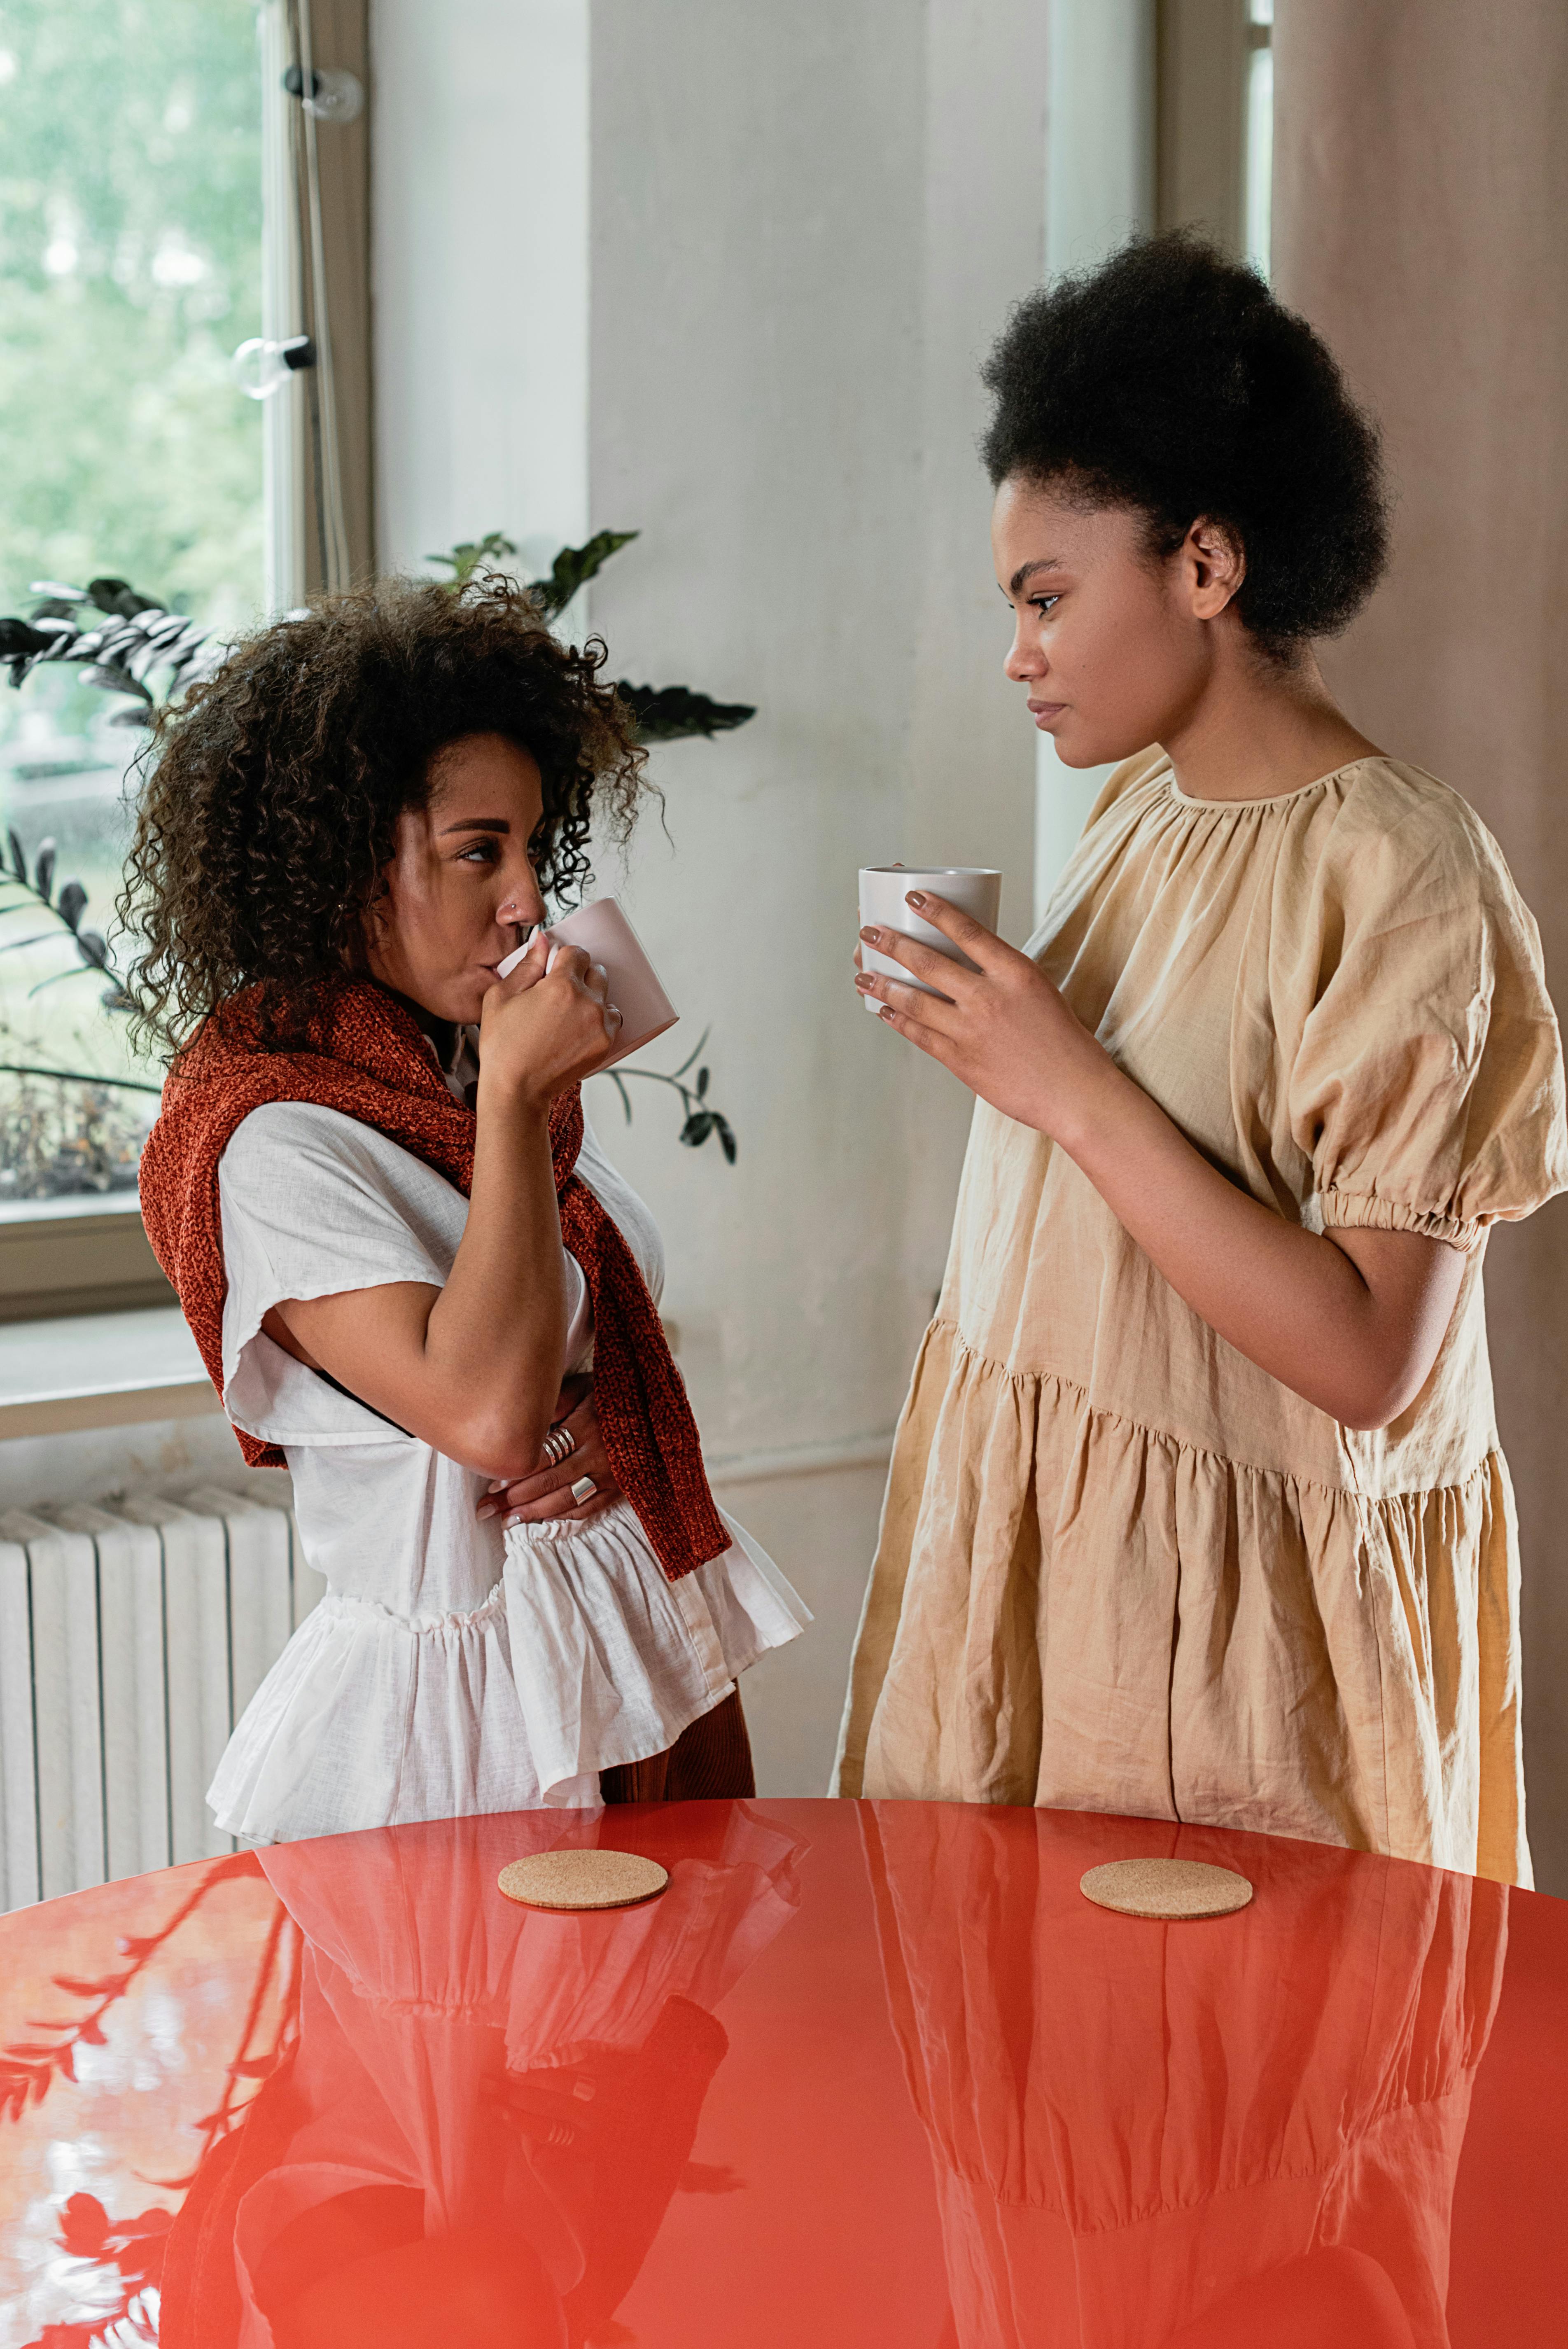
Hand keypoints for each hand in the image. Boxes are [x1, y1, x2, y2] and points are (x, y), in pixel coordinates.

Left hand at [475, 1378, 621, 1528]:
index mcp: (586, 1426)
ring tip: (506, 1521)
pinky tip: (540, 1521)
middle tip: (487, 1509)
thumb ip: (555, 1401)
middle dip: (515, 1499)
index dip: (517, 1472)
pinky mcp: (620, 1488)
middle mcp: (598, 1454)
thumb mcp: (586, 1386)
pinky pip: (588, 1508)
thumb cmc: (615, 1393)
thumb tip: (524, 1419)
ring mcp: (611, 1475)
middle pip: (550, 1482)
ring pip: (566, 1500)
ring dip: (533, 1513)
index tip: (492, 1482)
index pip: (544, 1456)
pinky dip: (563, 1517)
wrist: (658, 1408)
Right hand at [478, 931, 622, 1111]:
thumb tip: (542, 941)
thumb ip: (527, 965)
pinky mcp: (605, 1044)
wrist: (516, 1089)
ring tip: (569, 1011)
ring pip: (606, 995)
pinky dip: (600, 1018)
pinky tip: (579, 1026)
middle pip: (596, 971)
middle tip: (559, 991)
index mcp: (561, 985)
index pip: (577, 953)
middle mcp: (587, 1002)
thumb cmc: (503, 1045)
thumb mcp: (501, 997)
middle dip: (580, 974)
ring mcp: (600, 1024)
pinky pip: (612, 1019)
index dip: (563, 958)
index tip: (554, 968)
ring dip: (593, 996)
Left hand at [854, 890, 1113, 1144]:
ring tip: (863, 973)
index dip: (936, 911)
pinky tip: (882, 1011)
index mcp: (1016, 972)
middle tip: (868, 931)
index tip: (912, 897)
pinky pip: (919, 1036)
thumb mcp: (1038, 992)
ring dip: (883, 984)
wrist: (1074, 1091)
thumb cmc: (1061, 1040)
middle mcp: (990, 997)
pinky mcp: (961, 1061)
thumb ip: (1001, 977)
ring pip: (915, 1000)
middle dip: (893, 944)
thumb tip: (962, 967)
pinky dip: (897, 1021)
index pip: (968, 931)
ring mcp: (972, 1030)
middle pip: (929, 962)